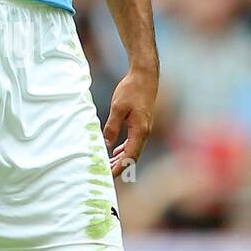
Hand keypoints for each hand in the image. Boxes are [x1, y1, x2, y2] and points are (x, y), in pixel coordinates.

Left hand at [104, 62, 158, 176]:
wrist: (145, 76)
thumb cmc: (132, 89)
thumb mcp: (118, 108)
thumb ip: (112, 127)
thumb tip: (106, 144)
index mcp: (140, 130)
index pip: (130, 155)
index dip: (120, 167)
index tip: (109, 174)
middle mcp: (145, 132)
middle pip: (133, 156)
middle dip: (120, 166)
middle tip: (105, 173)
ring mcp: (145, 128)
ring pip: (134, 149)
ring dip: (122, 158)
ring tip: (108, 165)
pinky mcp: (142, 124)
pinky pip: (134, 141)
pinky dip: (125, 149)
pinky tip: (116, 151)